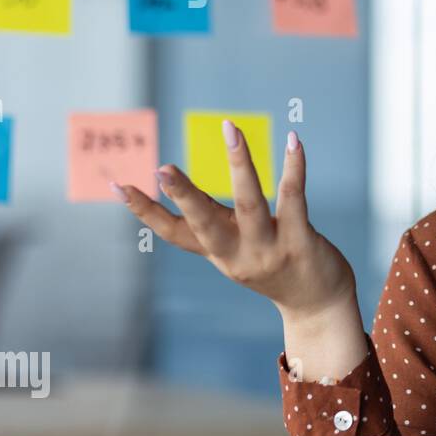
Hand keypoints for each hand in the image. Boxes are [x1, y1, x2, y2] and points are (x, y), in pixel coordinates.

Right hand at [113, 122, 356, 324]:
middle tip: (163, 168)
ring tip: (231, 128)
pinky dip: (293, 167)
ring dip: (239, 163)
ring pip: (250, 203)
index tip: (118, 185)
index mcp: (219, 253)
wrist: (318, 306)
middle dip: (184, 195)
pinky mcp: (301, 242)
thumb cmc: (276, 269)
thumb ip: (217, 225)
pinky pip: (294, 198)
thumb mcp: (240, 252)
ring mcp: (270, 250)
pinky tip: (293, 140)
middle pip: (205, 222)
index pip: (175, 232)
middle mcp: (239, 254)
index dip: (146, 210)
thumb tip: (184, 193)